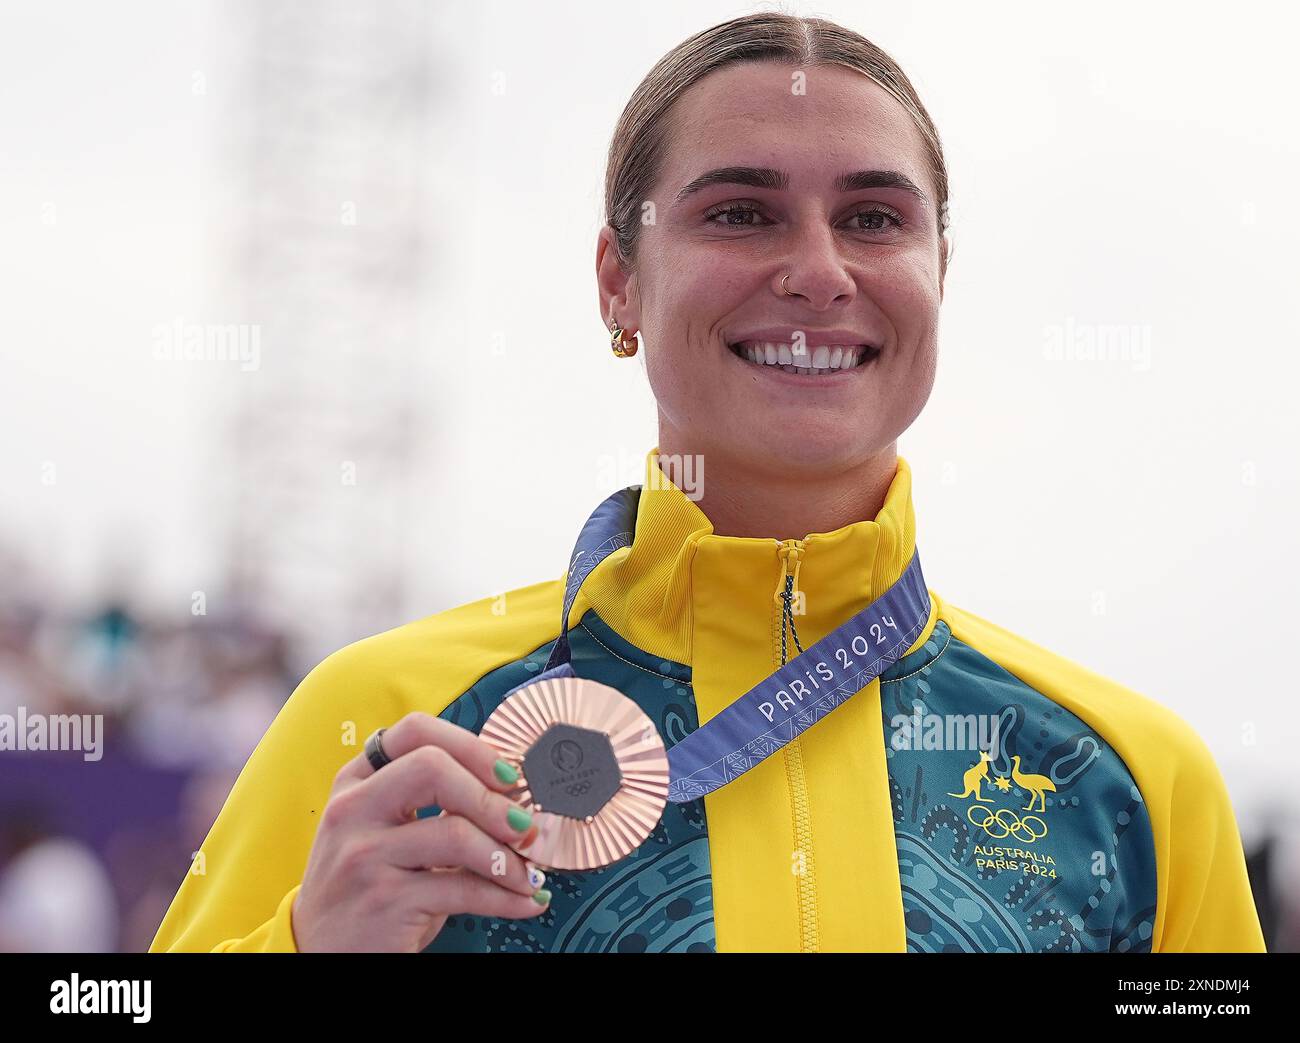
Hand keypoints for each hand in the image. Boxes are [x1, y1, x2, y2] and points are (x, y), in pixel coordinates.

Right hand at [291, 712, 548, 951]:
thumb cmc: (368, 888)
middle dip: (491, 796)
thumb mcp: (385, 834)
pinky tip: (525, 901)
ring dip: (506, 855)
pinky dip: (506, 896)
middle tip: (523, 826)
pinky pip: (463, 888)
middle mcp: (353, 810)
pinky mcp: (384, 901)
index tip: (507, 774)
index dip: (471, 746)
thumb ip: (431, 804)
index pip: (415, 731)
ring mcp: (364, 855)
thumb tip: (513, 796)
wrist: (320, 953)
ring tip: (527, 874)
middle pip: (433, 767)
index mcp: (356, 782)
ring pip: (454, 832)